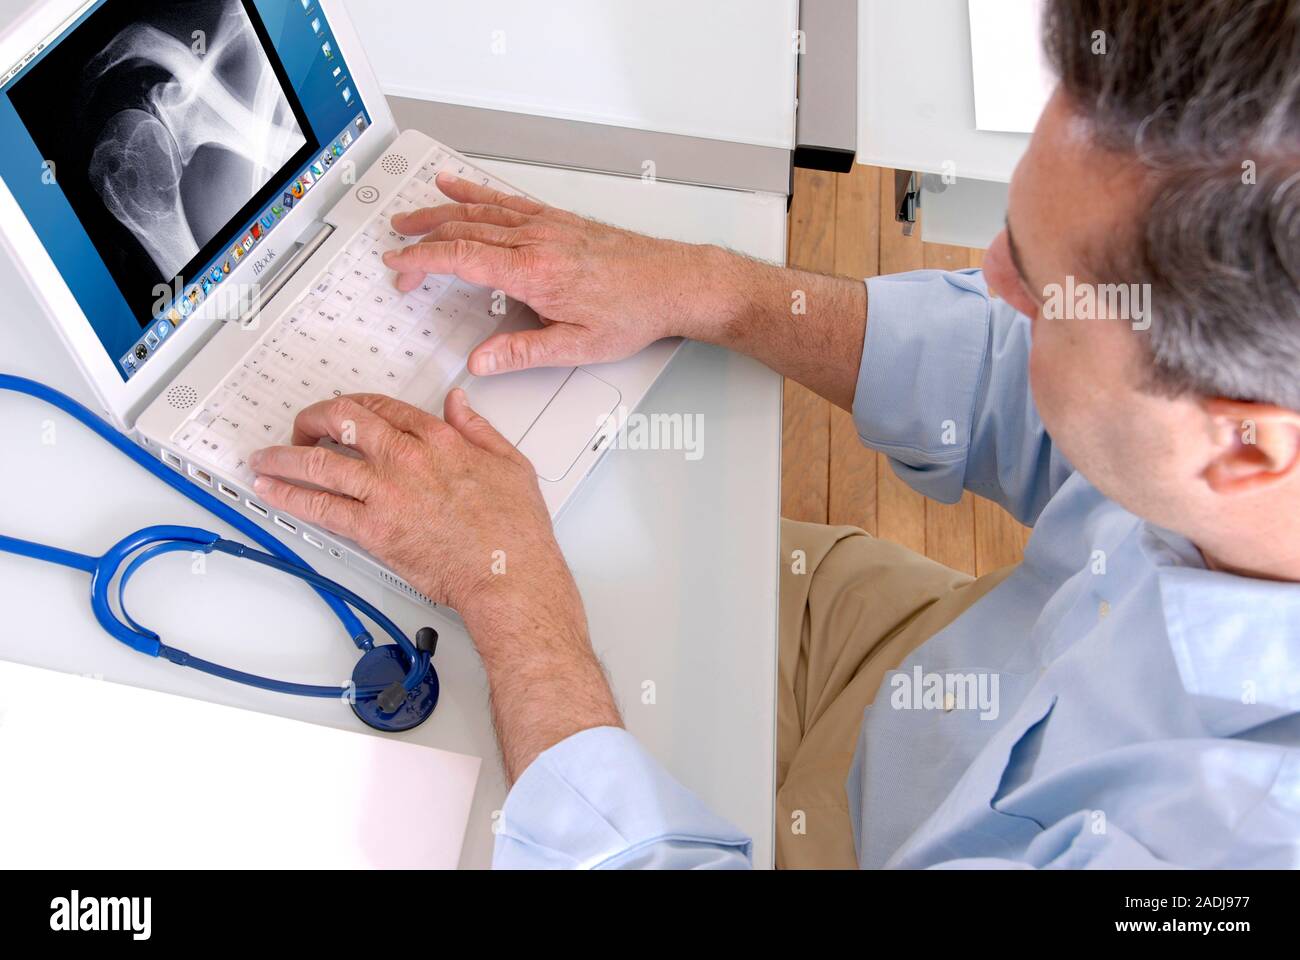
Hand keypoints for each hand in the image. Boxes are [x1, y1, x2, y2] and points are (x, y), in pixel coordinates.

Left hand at [247, 389, 573, 622]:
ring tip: (265, 459)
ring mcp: (385, 492)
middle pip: (342, 421)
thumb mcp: (509, 462)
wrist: (506, 574)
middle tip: (301, 427)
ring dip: (284, 457)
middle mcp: (405, 458)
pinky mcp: (372, 529)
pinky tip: (272, 492)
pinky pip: (319, 507)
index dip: (355, 406)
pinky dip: (288, 497)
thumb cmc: (513, 529)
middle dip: (312, 420)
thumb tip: (459, 404)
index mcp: (439, 439)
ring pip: (319, 462)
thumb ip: (478, 428)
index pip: (382, 407)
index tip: (344, 414)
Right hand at [381, 173, 749, 374]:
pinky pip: (506, 200)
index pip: (461, 258)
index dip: (422, 261)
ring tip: (409, 216)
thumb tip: (481, 363)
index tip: (397, 266)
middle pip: (462, 230)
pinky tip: (457, 186)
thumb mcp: (577, 346)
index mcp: (534, 270)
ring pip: (479, 210)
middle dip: (421, 241)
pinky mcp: (557, 219)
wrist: (672, 283)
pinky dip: (475, 192)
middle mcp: (536, 239)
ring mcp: (546, 224)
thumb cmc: (633, 312)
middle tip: (396, 253)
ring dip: (439, 212)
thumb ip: (523, 353)